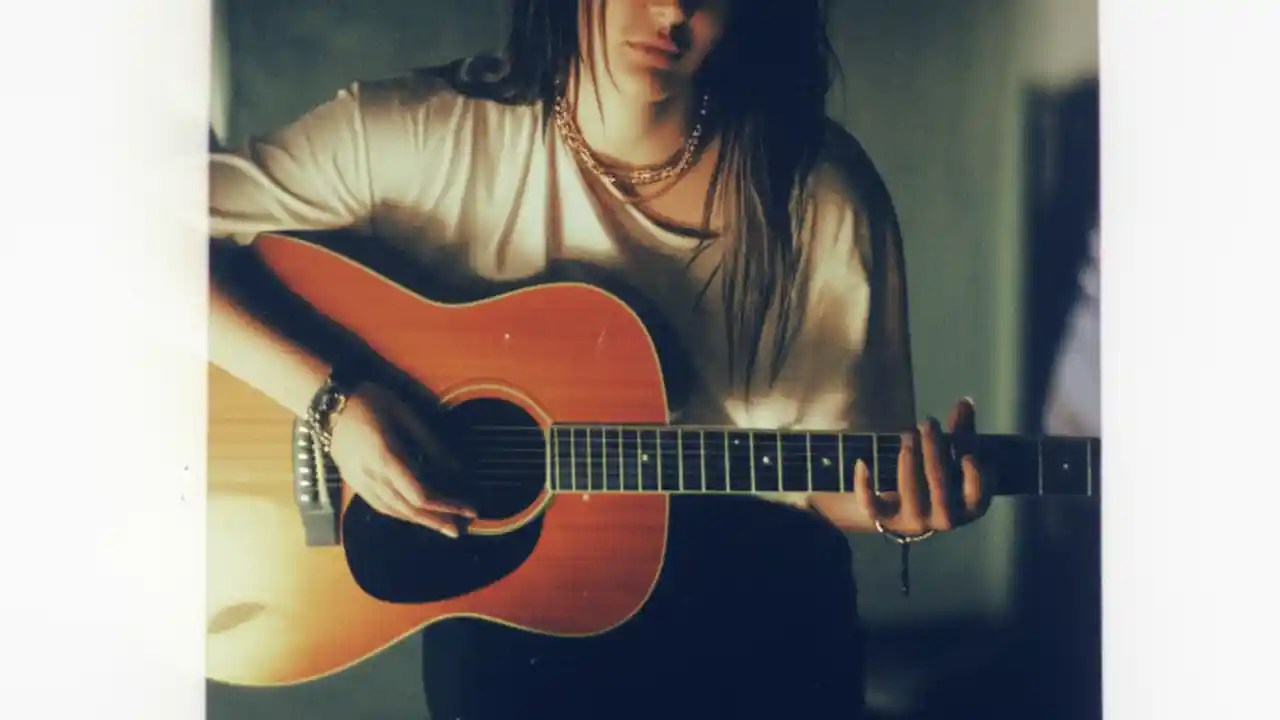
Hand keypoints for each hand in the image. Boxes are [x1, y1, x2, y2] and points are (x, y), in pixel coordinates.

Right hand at [328, 382, 474, 537]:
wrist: (327, 405)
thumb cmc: (369, 402)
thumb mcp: (404, 414)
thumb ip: (430, 442)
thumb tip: (457, 467)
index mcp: (386, 459)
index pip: (421, 494)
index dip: (447, 506)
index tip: (468, 508)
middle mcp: (372, 477)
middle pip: (409, 509)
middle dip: (436, 521)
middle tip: (459, 530)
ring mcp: (360, 483)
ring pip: (394, 511)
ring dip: (420, 521)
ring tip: (441, 526)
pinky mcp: (354, 483)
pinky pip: (380, 506)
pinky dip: (400, 514)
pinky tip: (413, 515)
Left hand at [855, 397, 988, 535]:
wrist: (910, 510)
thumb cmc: (942, 479)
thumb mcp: (955, 456)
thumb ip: (962, 431)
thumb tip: (965, 401)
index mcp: (969, 507)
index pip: (977, 494)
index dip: (974, 478)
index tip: (968, 456)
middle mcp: (944, 519)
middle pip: (940, 485)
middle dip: (933, 451)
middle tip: (928, 423)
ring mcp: (915, 521)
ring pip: (910, 492)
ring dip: (909, 458)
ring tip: (908, 434)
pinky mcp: (887, 520)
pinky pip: (872, 506)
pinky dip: (865, 485)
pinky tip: (863, 462)